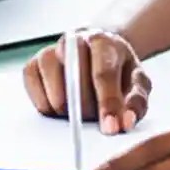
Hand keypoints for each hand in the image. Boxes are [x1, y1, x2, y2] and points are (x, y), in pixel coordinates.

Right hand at [22, 27, 151, 133]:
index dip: (107, 103)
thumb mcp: (137, 82)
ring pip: (54, 92)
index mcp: (102, 41)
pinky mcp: (32, 66)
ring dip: (68, 111)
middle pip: (75, 84)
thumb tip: (124, 123)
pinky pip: (35, 95)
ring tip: (80, 111)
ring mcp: (49, 52)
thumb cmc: (119, 70)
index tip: (109, 128)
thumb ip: (136, 102)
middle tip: (95, 117)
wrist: (99, 51)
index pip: (103, 74)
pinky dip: (48, 108)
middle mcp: (73, 41)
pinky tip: (62, 107)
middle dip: (87, 110)